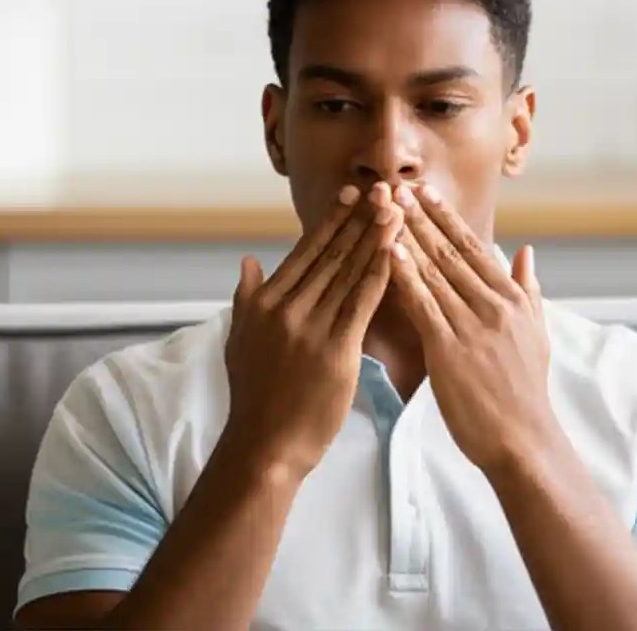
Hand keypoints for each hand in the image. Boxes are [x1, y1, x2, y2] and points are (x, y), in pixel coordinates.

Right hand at [223, 182, 403, 477]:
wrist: (265, 447)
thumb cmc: (255, 401)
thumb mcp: (238, 343)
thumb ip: (245, 299)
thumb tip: (248, 261)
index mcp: (263, 303)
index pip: (304, 252)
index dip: (331, 222)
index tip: (351, 195)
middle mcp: (285, 308)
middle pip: (330, 254)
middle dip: (360, 219)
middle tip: (384, 188)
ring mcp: (310, 328)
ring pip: (349, 272)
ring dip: (376, 237)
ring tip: (397, 208)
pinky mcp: (336, 350)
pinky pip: (363, 302)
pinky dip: (381, 273)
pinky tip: (398, 251)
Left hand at [389, 183, 554, 475]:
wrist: (523, 440)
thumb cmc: (526, 393)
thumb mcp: (538, 333)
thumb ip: (530, 290)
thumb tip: (525, 253)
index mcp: (513, 299)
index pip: (474, 247)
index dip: (446, 218)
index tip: (424, 192)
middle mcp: (494, 304)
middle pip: (449, 251)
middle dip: (419, 216)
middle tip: (393, 186)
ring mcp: (472, 325)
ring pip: (433, 270)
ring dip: (406, 235)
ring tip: (383, 207)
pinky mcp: (449, 349)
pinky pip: (422, 304)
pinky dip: (404, 274)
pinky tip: (386, 251)